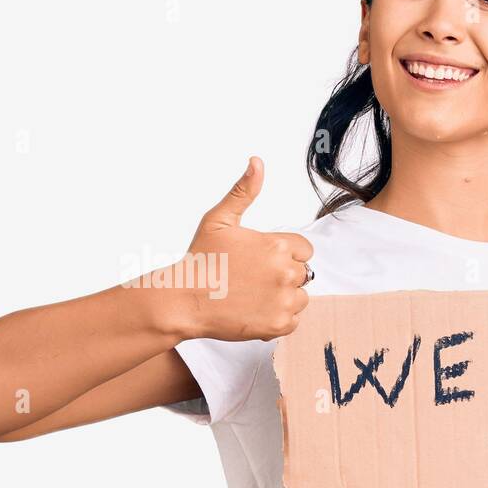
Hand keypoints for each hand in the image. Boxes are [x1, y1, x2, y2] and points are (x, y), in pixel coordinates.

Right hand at [175, 156, 313, 341]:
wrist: (184, 300)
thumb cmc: (200, 259)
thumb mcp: (219, 219)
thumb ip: (243, 191)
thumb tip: (257, 162)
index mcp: (277, 246)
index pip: (304, 249)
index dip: (284, 254)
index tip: (261, 261)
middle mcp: (286, 273)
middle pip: (302, 274)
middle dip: (282, 276)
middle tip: (252, 280)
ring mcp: (283, 301)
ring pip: (300, 298)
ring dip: (282, 298)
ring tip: (252, 296)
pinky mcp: (278, 325)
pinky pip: (292, 321)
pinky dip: (277, 319)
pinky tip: (254, 311)